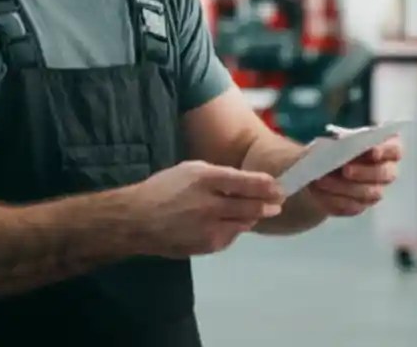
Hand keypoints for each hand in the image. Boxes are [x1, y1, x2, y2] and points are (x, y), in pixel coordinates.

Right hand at [127, 160, 284, 257]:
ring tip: (259, 210)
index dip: (267, 186)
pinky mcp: (208, 246)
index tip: (278, 187)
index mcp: (206, 179)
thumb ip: (220, 176)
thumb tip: (248, 184)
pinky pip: (231, 236)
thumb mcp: (191, 170)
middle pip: (252, 206)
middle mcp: (211, 204)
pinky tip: (227, 223)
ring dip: (253, 216)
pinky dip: (234, 228)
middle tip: (279, 202)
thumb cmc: (164, 189)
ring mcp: (210, 228)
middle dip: (269, 204)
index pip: (247, 183)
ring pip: (245, 223)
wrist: (137, 220)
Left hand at [306, 136, 402, 217]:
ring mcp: (375, 189)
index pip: (394, 150)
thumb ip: (341, 139)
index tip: (372, 152)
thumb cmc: (333, 146)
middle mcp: (386, 170)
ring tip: (322, 180)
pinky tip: (320, 193)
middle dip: (364, 172)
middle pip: (384, 173)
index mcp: (385, 147)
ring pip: (369, 193)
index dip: (386, 150)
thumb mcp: (334, 138)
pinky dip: (335, 200)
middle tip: (345, 170)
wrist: (319, 169)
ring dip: (344, 188)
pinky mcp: (360, 205)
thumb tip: (339, 142)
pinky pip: (352, 207)